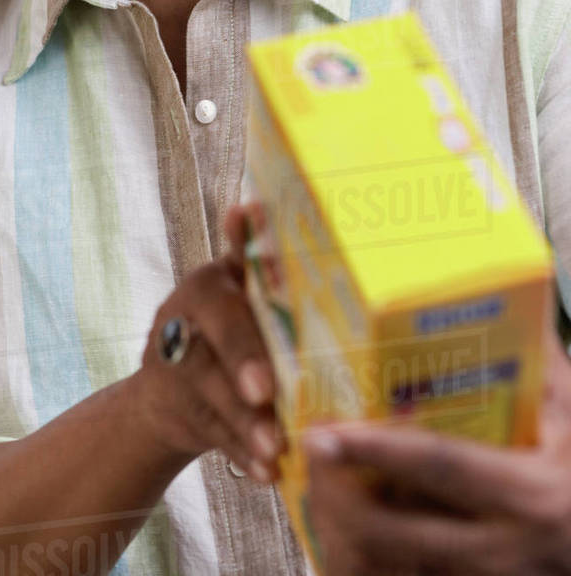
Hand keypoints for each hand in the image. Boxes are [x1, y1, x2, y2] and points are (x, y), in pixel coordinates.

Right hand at [135, 203, 285, 483]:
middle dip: (240, 372)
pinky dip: (243, 457)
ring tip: (278, 450)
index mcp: (203, 289)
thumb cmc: (226, 321)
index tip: (260, 373)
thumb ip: (248, 252)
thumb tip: (251, 204)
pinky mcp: (181, 417)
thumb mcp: (232, 282)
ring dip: (246, 426)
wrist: (168, 384)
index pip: (218, 305)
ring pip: (212, 401)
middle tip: (265, 397)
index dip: (238, 336)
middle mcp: (182, 327)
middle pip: (210, 353)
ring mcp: (176, 376)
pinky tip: (270, 476)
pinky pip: (215, 439)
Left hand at [301, 330, 570, 573]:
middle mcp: (500, 550)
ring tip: (320, 489)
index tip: (325, 431)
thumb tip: (513, 309)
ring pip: (388, 570)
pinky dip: (364, 562)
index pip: (437, 467)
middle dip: (335, 498)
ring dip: (343, 534)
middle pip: (392, 533)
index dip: (375, 449)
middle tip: (311, 453)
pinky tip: (348, 531)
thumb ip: (548, 374)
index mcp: (526, 495)